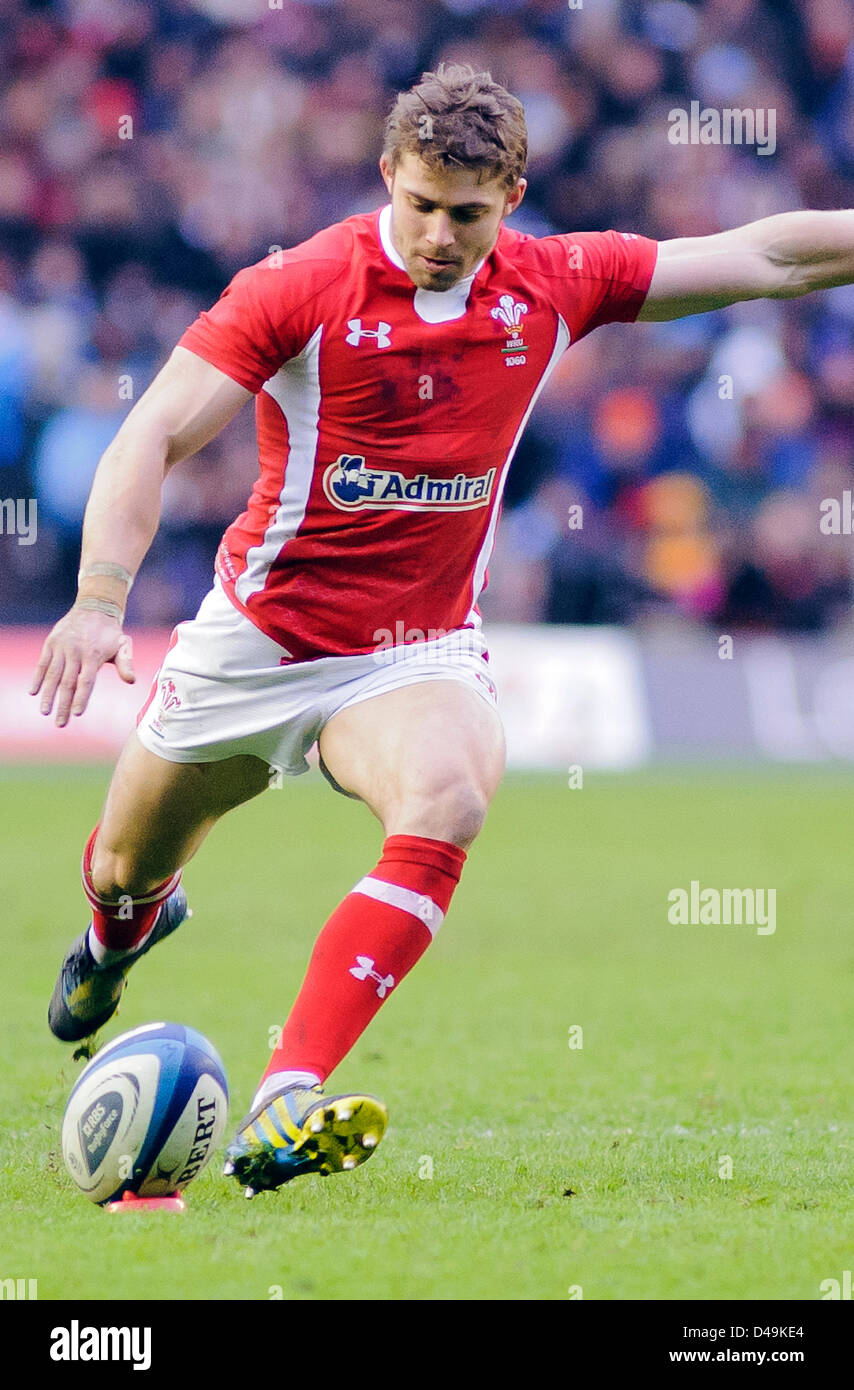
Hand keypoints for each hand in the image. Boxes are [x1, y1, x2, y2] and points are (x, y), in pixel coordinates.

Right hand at [29, 605, 135, 727]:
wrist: (94, 607)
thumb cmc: (111, 633)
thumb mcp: (123, 645)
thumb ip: (126, 663)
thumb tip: (132, 681)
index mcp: (94, 655)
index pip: (86, 681)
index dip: (81, 698)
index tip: (76, 714)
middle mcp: (76, 652)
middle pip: (68, 683)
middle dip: (63, 704)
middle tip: (60, 723)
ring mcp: (62, 647)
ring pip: (52, 675)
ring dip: (47, 694)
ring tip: (45, 712)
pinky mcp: (51, 643)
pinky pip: (42, 663)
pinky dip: (37, 677)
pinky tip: (33, 692)